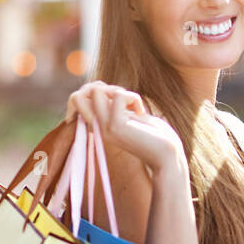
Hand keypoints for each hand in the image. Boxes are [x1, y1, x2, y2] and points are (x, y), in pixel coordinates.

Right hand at [65, 81, 183, 174]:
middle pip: (77, 95)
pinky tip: (141, 113)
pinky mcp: (117, 126)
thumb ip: (114, 105)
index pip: (75, 99)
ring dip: (119, 91)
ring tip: (132, 106)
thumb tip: (100, 86)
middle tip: (124, 100)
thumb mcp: (128, 116)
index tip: (116, 97)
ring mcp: (104, 128)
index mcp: (97, 125)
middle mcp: (97, 128)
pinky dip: (134, 98)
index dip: (93, 89)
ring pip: (95, 91)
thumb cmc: (153, 135)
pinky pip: (119, 95)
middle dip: (103, 87)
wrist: (167, 156)